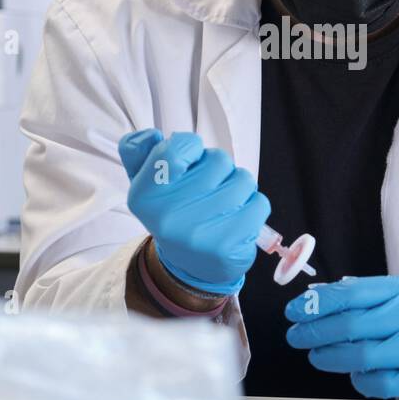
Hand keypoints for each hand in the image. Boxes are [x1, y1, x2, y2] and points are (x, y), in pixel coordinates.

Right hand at [118, 128, 269, 295]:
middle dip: (220, 169)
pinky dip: (253, 207)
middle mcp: (168, 216)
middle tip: (208, 189)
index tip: (192, 159)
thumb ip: (139, 151)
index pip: (175, 148)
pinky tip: (236, 219)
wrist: (190, 266)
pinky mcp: (228, 247)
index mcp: (145, 196)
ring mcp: (199, 234)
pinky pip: (259, 203)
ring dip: (239, 187)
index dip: (192, 147)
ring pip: (243, 179)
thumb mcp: (147, 182)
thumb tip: (151, 134)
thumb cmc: (173, 213)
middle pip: (218, 159)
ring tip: (224, 204)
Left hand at [284, 275, 398, 399]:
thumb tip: (319, 296)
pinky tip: (356, 373)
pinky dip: (361, 380)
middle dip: (315, 332)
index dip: (317, 303)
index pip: (352, 293)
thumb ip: (369, 293)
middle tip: (296, 336)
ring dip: (331, 357)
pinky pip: (380, 383)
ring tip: (317, 355)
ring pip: (362, 357)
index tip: (294, 309)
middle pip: (352, 326)